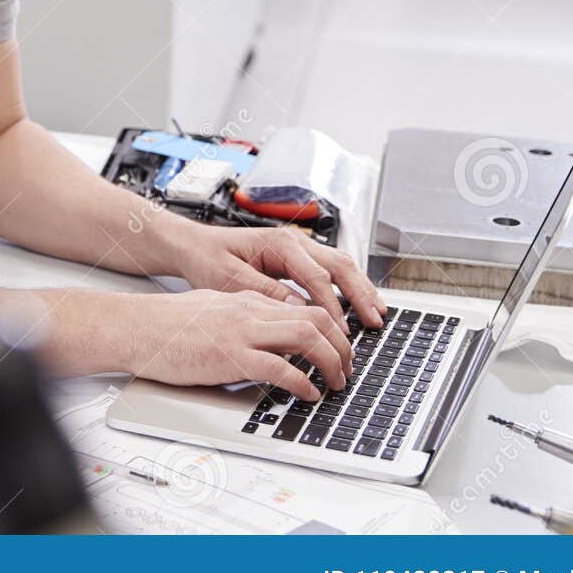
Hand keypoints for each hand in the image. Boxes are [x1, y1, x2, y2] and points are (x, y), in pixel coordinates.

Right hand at [125, 289, 352, 399]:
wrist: (136, 327)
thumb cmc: (166, 324)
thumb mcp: (213, 311)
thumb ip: (242, 319)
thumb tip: (264, 340)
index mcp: (248, 300)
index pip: (306, 306)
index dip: (333, 330)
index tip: (340, 350)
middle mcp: (252, 312)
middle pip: (318, 318)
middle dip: (342, 346)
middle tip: (347, 369)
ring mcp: (243, 332)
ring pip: (308, 338)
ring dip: (331, 363)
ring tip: (335, 383)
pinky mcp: (231, 356)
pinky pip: (280, 368)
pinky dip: (302, 383)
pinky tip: (307, 394)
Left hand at [168, 220, 385, 329]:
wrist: (195, 246)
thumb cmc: (207, 259)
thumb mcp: (230, 280)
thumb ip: (265, 292)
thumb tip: (298, 309)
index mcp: (278, 244)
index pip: (315, 277)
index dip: (332, 305)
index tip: (342, 331)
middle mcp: (293, 241)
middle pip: (339, 265)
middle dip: (360, 293)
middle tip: (376, 321)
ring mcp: (298, 247)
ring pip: (340, 265)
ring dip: (361, 289)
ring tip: (377, 314)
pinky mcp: (297, 257)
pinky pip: (330, 270)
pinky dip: (348, 286)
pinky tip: (359, 304)